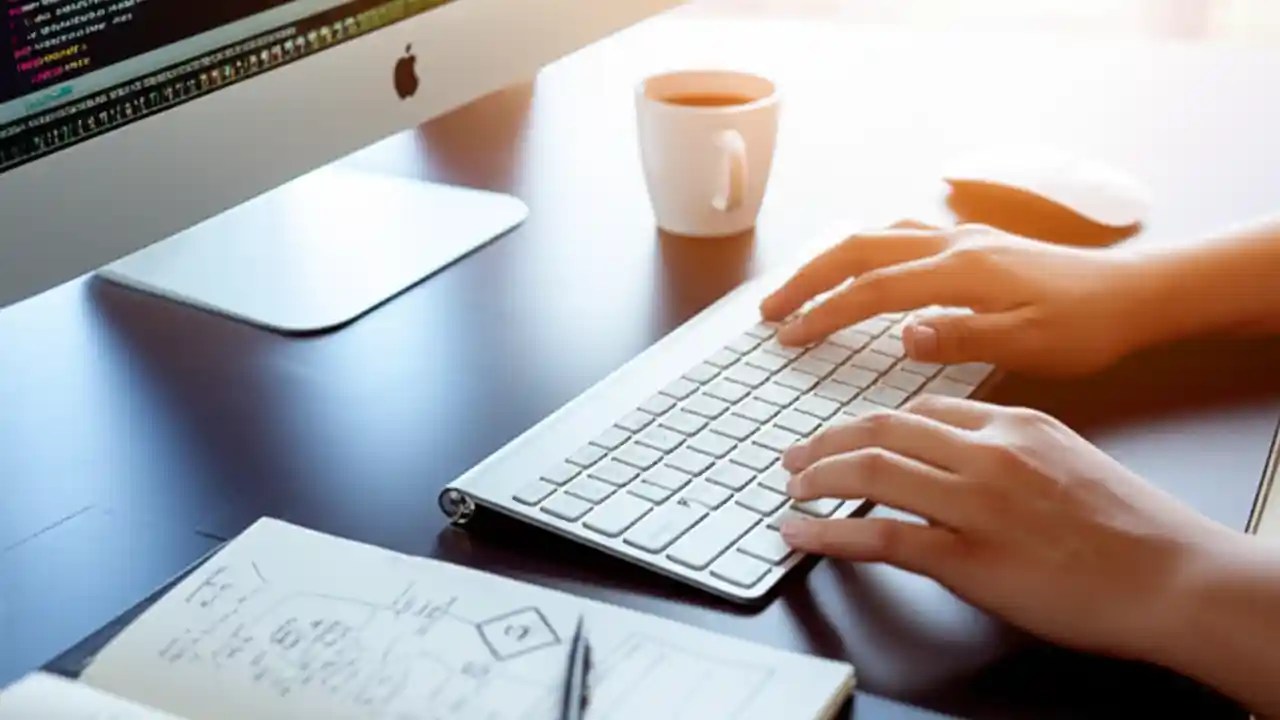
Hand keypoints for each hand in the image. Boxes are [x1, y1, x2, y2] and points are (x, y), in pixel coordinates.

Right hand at [760, 221, 1157, 375]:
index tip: (787, 336)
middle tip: (770, 309)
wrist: (1136, 296)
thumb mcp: (1028, 345)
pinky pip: (902, 234)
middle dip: (808, 278)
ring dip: (832, 260)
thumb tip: (900, 334)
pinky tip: (863, 264)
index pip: (872, 290)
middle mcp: (954, 245)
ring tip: (801, 288)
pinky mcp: (974, 243)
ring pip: (877, 235)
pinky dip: (867, 248)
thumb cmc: (1085, 328)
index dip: (824, 313)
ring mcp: (963, 238)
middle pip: (859, 248)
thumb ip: (961, 338)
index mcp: (961, 272)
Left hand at [778, 396, 1233, 660]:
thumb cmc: (1131, 525)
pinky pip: (881, 537)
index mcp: (1012, 422)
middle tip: (795, 455)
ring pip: (872, 471)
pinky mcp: (968, 558)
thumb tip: (962, 455)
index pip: (920, 408)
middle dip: (827, 440)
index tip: (848, 434)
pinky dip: (829, 533)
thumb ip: (1012, 448)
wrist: (1172, 575)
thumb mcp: (1068, 458)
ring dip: (818, 477)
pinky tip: (801, 534)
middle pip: (883, 429)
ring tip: (792, 488)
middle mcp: (986, 452)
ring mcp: (974, 504)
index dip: (871, 422)